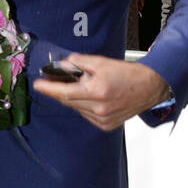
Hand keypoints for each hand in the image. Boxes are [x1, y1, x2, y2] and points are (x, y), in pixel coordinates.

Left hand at [33, 53, 170, 131]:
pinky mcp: (106, 125)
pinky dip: (84, 105)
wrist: (149, 88)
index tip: (38, 85)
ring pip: (77, 108)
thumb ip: (80, 63)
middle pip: (69, 101)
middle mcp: (99, 109)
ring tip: (86, 87)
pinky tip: (93, 98)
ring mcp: (102, 120)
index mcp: (97, 92)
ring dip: (75, 98)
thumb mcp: (102, 62)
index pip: (65, 92)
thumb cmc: (128, 74)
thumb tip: (62, 65)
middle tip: (56, 80)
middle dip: (61, 90)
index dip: (49, 89)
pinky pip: (86, 115)